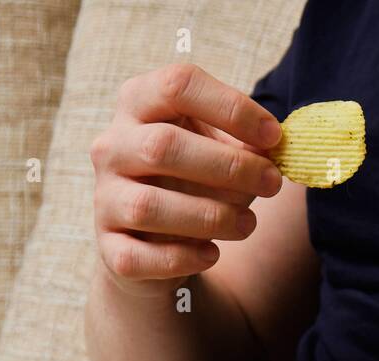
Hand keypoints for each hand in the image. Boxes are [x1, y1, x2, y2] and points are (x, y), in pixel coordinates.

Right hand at [89, 64, 283, 296]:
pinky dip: (182, 257)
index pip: (178, 85)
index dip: (231, 108)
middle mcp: (112, 146)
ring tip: (248, 224)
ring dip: (211, 216)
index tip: (273, 136)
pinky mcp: (109, 248)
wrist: (152, 241)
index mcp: (140, 104)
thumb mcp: (220, 152)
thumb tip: (272, 154)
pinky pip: (138, 257)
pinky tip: (211, 254)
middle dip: (229, 167)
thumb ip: (246, 147)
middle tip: (273, 184)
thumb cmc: (193, 182)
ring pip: (148, 206)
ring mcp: (105, 197)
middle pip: (162, 145)